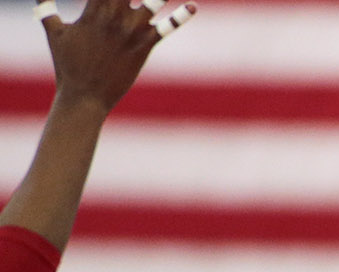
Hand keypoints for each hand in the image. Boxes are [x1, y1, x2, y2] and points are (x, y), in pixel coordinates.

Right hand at [39, 0, 195, 114]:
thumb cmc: (68, 65)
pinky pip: (166, 29)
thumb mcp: (54, 33)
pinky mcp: (145, 46)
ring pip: (152, 1)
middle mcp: (114, 17)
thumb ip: (45, 9)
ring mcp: (131, 32)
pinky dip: (181, 17)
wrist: (85, 96)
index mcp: (93, 11)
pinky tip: (193, 6)